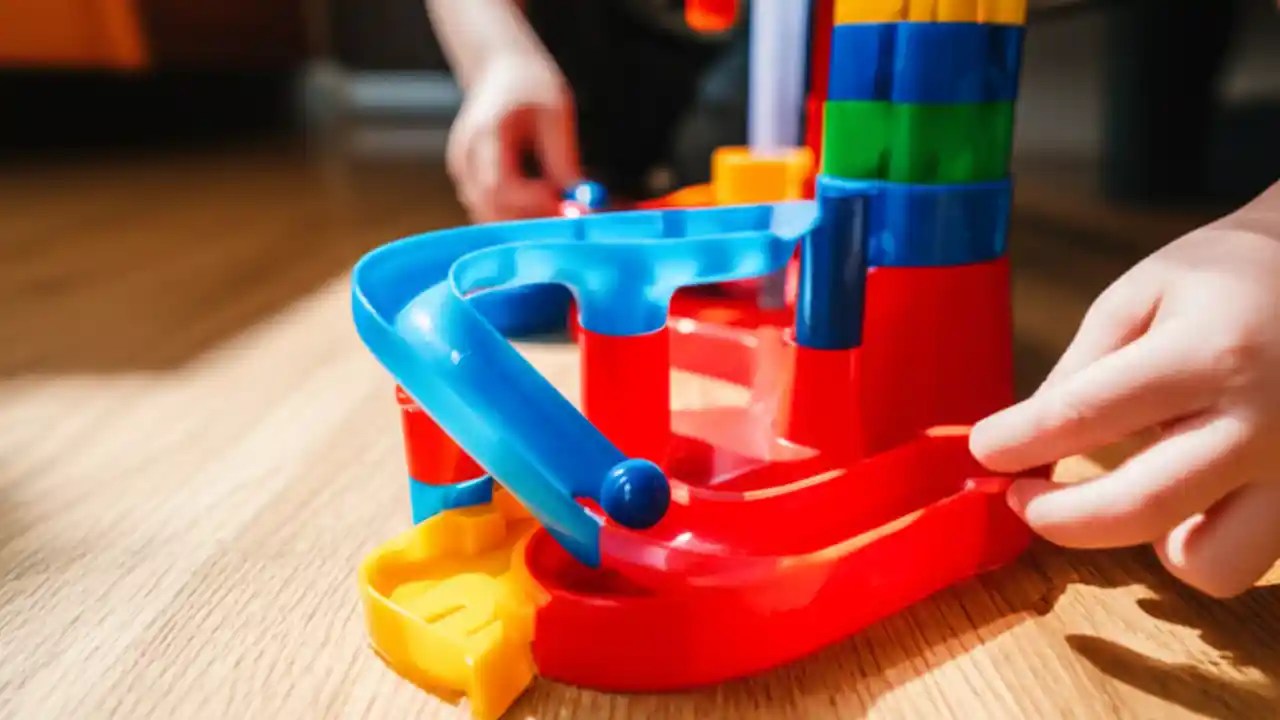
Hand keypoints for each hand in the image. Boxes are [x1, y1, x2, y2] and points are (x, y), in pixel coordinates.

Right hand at [446, 51, 579, 221]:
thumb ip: (563, 159)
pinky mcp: (466, 178)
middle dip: (527, 221)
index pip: (499, 185)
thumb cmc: (530, 82)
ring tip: (554, 207)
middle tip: (563, 218)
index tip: (562, 202)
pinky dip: (512, 214)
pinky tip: (540, 203)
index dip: (531, 203)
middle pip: (488, 208)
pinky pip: (487, 208)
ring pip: (486, 213)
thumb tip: (579, 202)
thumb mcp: (556, 114)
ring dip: (520, 221)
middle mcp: (465, 155)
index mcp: (486, 133)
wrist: (499, 68)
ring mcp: (461, 169)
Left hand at [971, 186, 1279, 597]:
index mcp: (1209, 353)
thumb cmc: (1227, 277)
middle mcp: (1260, 423)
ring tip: (1124, 494)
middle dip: (1057, 517)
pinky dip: (1198, 545)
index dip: (1020, 440)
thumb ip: (1082, 366)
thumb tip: (1022, 436)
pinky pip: (1244, 560)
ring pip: (1207, 564)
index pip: (1088, 413)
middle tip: (1021, 497)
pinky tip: (1181, 498)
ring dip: (1143, 542)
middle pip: (1140, 507)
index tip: (984, 451)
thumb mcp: (1142, 293)